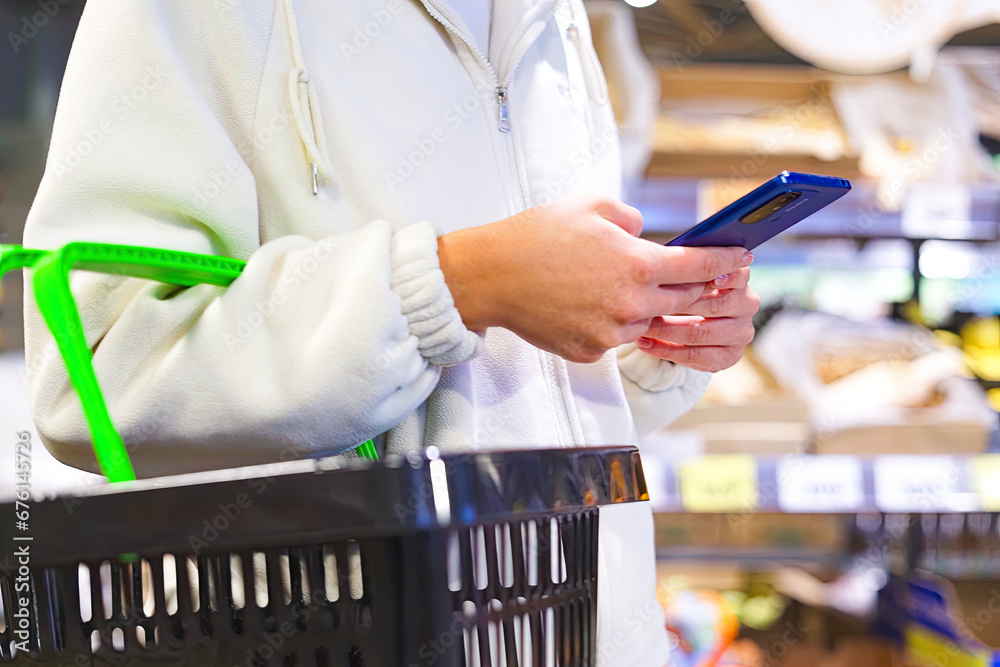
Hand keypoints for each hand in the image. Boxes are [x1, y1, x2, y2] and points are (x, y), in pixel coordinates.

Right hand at [437, 195, 753, 362]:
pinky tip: (588, 302)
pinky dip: (613, 322)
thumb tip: (642, 233)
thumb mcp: (590, 206)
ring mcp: (611, 333)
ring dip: (648, 305)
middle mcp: (631, 304)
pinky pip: (616, 338)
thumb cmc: (535, 237)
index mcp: (637, 265)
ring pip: (649, 320)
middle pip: (684, 301)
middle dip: (695, 287)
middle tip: (697, 276)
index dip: (726, 262)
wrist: (491, 277)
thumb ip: (630, 217)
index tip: (741, 259)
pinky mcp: (590, 351)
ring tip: (619, 284)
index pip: (700, 268)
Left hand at [633, 266, 759, 371]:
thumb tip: (666, 252)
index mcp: (740, 278)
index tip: (707, 278)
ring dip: (668, 331)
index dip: (724, 276)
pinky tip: (646, 343)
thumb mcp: (680, 273)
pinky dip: (667, 351)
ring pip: (702, 333)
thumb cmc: (678, 288)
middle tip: (650, 304)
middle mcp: (747, 304)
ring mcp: (741, 333)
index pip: (737, 275)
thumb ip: (683, 263)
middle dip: (679, 305)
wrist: (680, 322)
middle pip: (716, 306)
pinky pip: (696, 356)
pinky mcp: (729, 356)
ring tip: (642, 326)